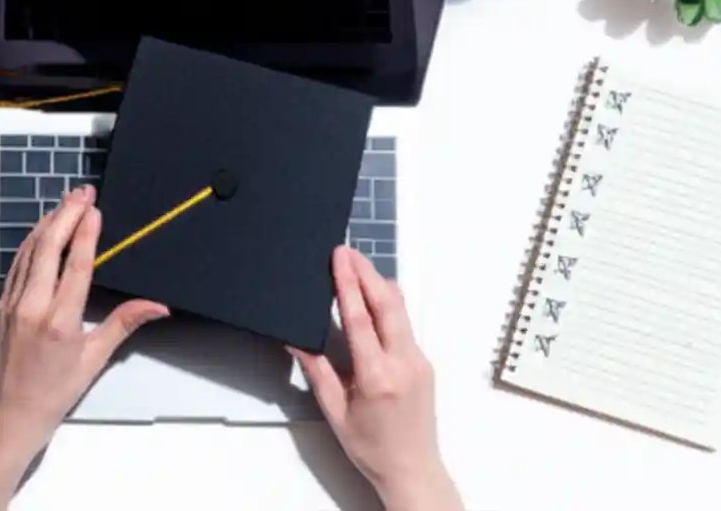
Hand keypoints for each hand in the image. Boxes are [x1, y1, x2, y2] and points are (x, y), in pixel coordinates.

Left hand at [0, 186, 168, 510]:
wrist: (8, 415)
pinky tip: (41, 230)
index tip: (94, 209)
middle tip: (82, 192)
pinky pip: (16, 264)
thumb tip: (157, 306)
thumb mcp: (94, 360)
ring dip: (47, 223)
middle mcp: (32, 307)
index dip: (86, 233)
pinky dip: (30, 242)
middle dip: (66, 215)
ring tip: (65, 202)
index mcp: (59, 321)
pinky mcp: (1, 305)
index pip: (76, 266)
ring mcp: (12, 303)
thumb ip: (123, 325)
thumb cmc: (52, 393)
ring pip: (29, 252)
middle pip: (49, 248)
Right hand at [289, 247, 462, 510]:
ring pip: (400, 311)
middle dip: (367, 273)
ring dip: (378, 285)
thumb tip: (296, 339)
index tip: (339, 259)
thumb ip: (317, 371)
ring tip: (357, 266)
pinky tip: (372, 298)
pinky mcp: (424, 362)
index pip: (360, 320)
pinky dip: (387, 306)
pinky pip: (404, 326)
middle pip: (387, 304)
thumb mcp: (335, 411)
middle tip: (347, 251)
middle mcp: (403, 363)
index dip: (348, 285)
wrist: (413, 468)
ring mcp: (418, 361)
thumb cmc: (371, 447)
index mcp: (377, 377)